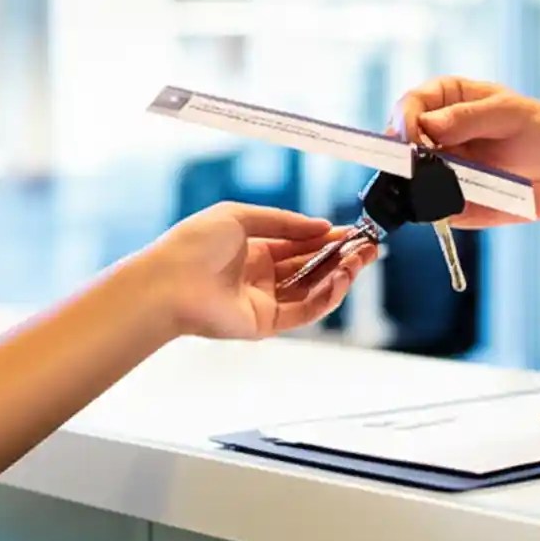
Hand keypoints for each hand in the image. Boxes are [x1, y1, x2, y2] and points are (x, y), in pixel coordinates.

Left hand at [141, 202, 377, 339]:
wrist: (169, 282)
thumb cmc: (193, 245)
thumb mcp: (241, 217)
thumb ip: (285, 222)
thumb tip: (322, 227)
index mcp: (252, 249)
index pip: (300, 244)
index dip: (328, 238)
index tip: (354, 232)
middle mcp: (260, 276)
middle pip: (312, 267)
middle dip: (343, 257)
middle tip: (370, 247)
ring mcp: (264, 301)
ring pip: (313, 290)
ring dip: (341, 275)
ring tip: (361, 259)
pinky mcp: (266, 323)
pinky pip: (305, 311)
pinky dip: (326, 296)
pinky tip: (340, 279)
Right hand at [393, 76, 539, 233]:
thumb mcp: (513, 114)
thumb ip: (470, 118)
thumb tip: (426, 125)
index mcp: (450, 99)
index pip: (412, 102)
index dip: (406, 116)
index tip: (413, 134)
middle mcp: (438, 134)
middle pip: (399, 140)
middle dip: (402, 152)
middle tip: (417, 162)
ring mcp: (441, 169)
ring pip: (408, 176)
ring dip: (414, 183)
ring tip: (437, 185)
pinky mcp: (449, 201)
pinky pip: (429, 208)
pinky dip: (432, 209)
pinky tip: (448, 205)